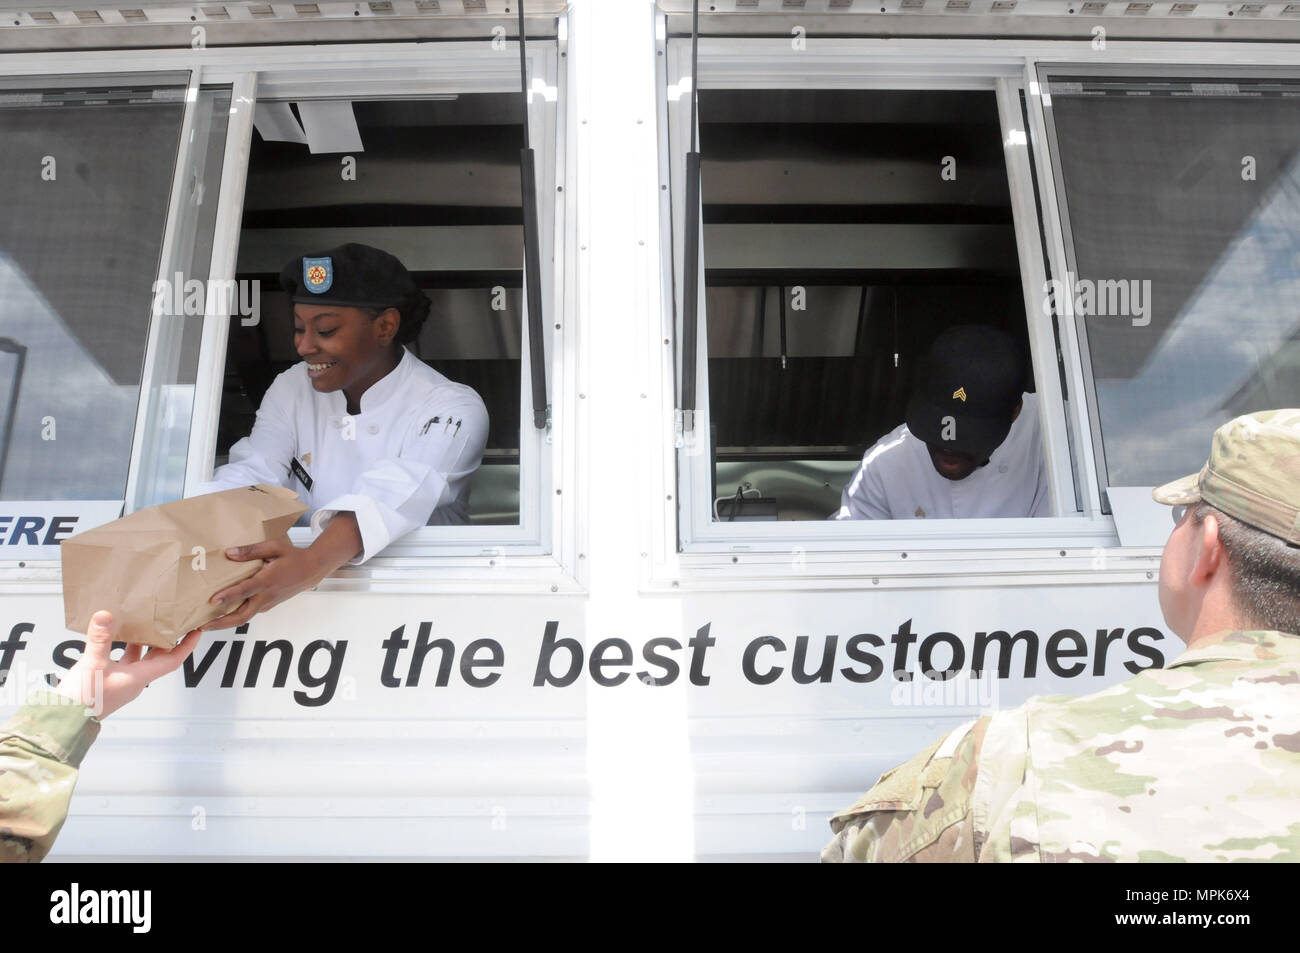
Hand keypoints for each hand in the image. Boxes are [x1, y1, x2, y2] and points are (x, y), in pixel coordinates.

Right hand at [53, 610, 200, 718]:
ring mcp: (121, 682)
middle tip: (170, 622)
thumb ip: (100, 638)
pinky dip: (122, 648)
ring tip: (143, 623)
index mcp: (140, 677)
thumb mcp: (93, 664)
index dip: (187, 645)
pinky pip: (121, 661)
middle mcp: (134, 680)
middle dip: (165, 639)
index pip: (173, 660)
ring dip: (142, 641)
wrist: (64, 720)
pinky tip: (115, 637)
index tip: (196, 631)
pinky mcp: (107, 682)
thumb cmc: (84, 700)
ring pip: (138, 658)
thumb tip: (106, 615)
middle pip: (157, 657)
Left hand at [202, 538, 325, 630]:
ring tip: (205, 624)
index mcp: (267, 580)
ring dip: (224, 622)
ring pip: (243, 618)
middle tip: (201, 626)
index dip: (228, 596)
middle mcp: (266, 596)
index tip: (212, 601)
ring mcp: (267, 603)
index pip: (244, 590)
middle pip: (241, 616)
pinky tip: (221, 614)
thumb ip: (251, 550)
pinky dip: (233, 616)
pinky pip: (248, 613)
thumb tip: (228, 553)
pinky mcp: (267, 605)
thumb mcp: (274, 547)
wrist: (312, 570)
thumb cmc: (293, 557)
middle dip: (220, 623)